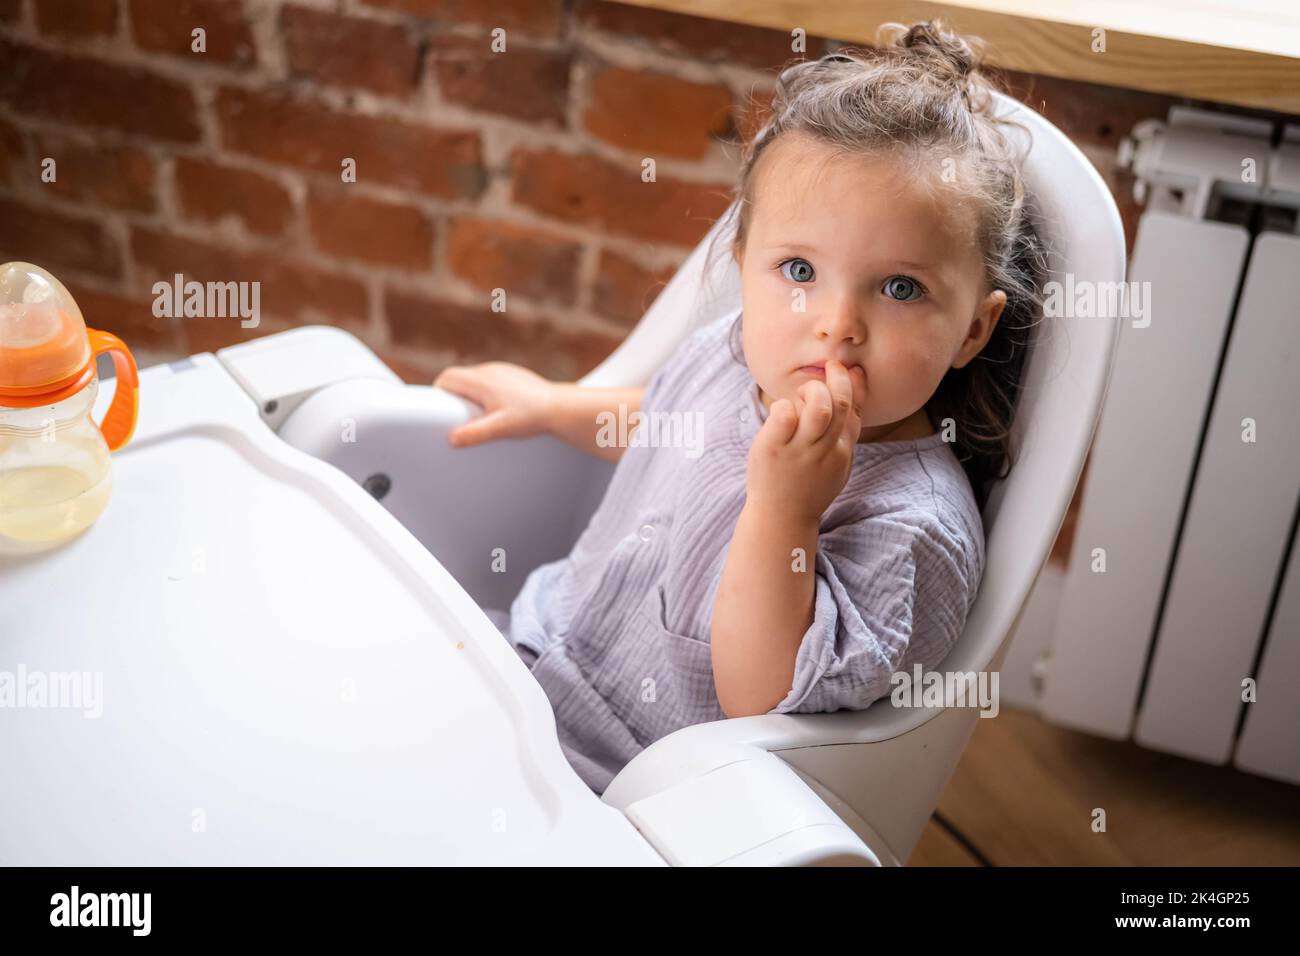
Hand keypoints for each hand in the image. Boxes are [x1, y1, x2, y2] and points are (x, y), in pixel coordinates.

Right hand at [432, 361, 559, 447]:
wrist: (560, 407)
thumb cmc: (531, 416)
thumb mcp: (501, 428)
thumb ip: (475, 433)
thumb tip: (451, 439)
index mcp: (481, 381)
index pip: (447, 378)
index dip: (438, 392)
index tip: (438, 408)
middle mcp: (489, 371)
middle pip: (459, 377)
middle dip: (453, 395)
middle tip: (458, 416)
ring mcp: (501, 370)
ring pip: (474, 378)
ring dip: (470, 393)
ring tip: (479, 415)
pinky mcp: (512, 374)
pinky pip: (490, 380)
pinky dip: (486, 392)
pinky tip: (498, 409)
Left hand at [746, 360, 865, 521]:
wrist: (781, 518)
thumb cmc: (807, 486)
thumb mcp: (836, 464)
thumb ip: (845, 433)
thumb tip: (853, 401)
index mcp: (841, 451)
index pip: (856, 411)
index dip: (855, 385)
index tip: (849, 370)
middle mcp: (825, 449)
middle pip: (840, 404)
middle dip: (837, 379)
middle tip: (827, 370)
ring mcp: (799, 450)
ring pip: (817, 408)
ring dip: (812, 391)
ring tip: (801, 396)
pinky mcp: (772, 448)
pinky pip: (783, 414)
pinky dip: (783, 406)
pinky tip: (780, 414)